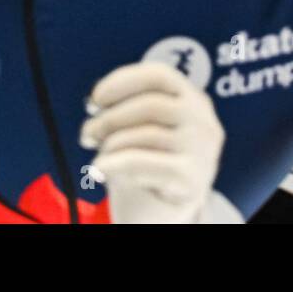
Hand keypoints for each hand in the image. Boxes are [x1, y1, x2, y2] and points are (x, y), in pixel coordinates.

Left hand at [80, 61, 224, 223]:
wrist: (163, 216)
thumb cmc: (149, 166)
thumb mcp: (143, 130)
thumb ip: (128, 110)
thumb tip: (97, 104)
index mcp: (195, 100)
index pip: (160, 75)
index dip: (123, 81)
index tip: (96, 99)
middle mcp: (205, 122)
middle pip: (151, 104)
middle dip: (110, 118)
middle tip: (87, 133)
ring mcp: (202, 152)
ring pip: (145, 134)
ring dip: (111, 144)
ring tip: (98, 155)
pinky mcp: (192, 180)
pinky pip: (142, 162)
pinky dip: (114, 163)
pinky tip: (100, 168)